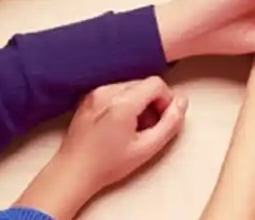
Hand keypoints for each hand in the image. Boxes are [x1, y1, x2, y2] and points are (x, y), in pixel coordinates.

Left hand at [15, 78, 186, 218]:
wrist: (72, 172)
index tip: (162, 119)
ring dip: (139, 102)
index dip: (166, 99)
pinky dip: (123, 103)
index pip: (156, 84)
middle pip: (143, 84)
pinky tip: (118, 125)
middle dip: (152, 102)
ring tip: (133, 128)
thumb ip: (170, 123)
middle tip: (149, 127)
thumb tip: (182, 102)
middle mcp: (106, 92)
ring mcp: (94, 94)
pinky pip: (115, 91)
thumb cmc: (107, 164)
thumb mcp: (147, 148)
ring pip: (130, 87)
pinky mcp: (87, 98)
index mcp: (122, 103)